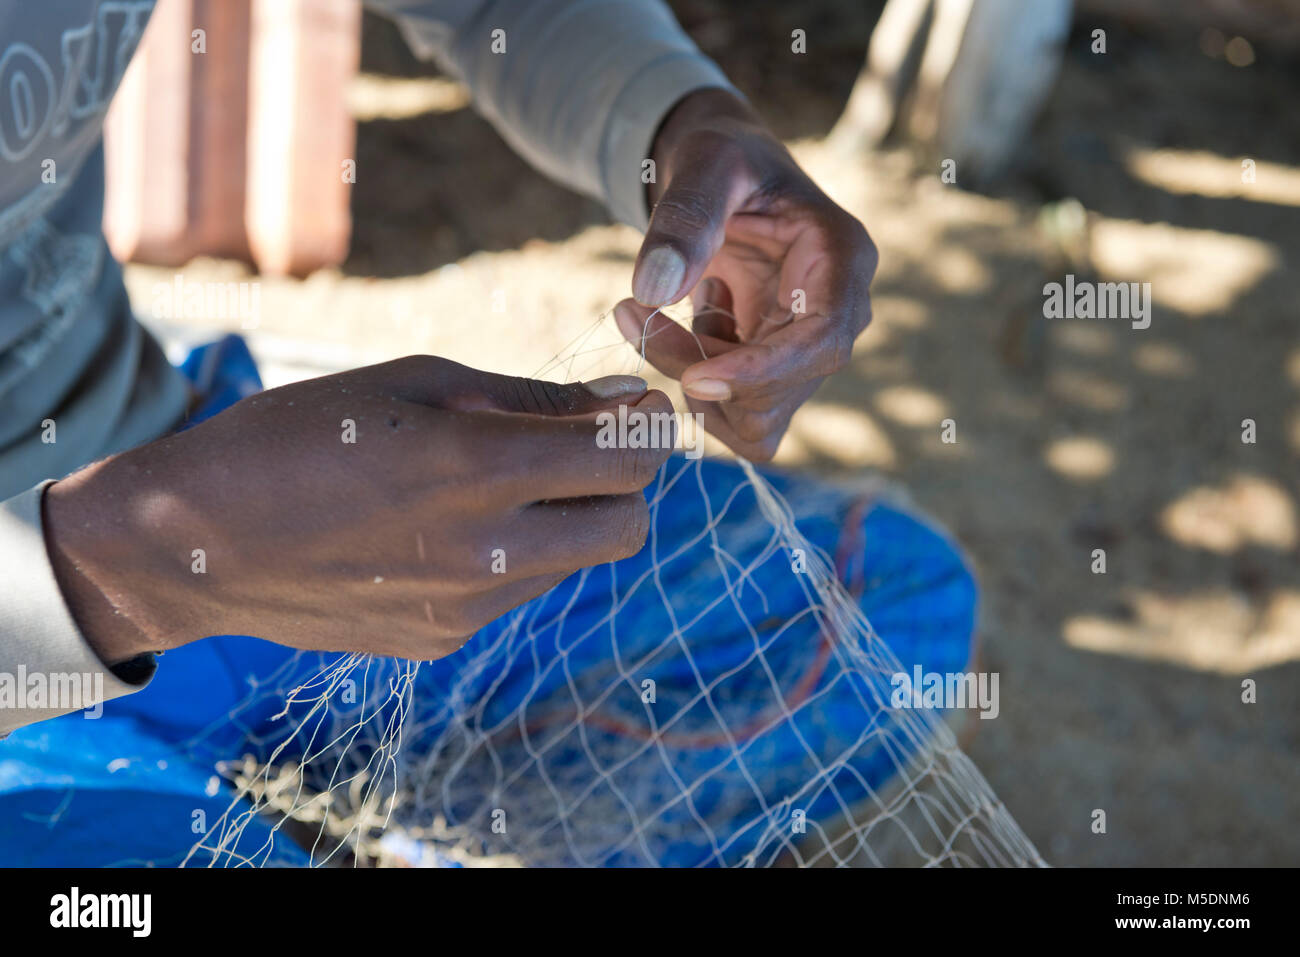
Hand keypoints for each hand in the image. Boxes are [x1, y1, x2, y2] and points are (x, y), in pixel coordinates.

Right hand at [44, 358, 670, 662]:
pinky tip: (446, 529)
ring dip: (566, 518)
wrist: (199, 539)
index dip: (645, 428)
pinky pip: (519, 592)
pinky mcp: (444, 640)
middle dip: (622, 483)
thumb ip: (534, 399)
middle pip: (629, 526)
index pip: (629, 459)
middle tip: (578, 447)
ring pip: (576, 561)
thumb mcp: (417, 385)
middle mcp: (485, 550)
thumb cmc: (303, 433)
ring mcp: (466, 607)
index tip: (632, 409)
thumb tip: (625, 398)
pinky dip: (514, 554)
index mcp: (477, 467)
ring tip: (490, 483)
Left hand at [618, 89, 877, 460]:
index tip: (694, 378)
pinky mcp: (778, 367)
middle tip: (636, 314)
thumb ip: (683, 219)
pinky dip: (698, 385)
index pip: (822, 342)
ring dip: (695, 377)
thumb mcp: (704, 164)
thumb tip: (655, 291)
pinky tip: (691, 323)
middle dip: (703, 368)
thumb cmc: (723, 156)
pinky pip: (739, 411)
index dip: (761, 372)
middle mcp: (839, 311)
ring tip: (667, 309)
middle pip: (783, 387)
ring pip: (757, 413)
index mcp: (843, 257)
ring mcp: (809, 345)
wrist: (723, 174)